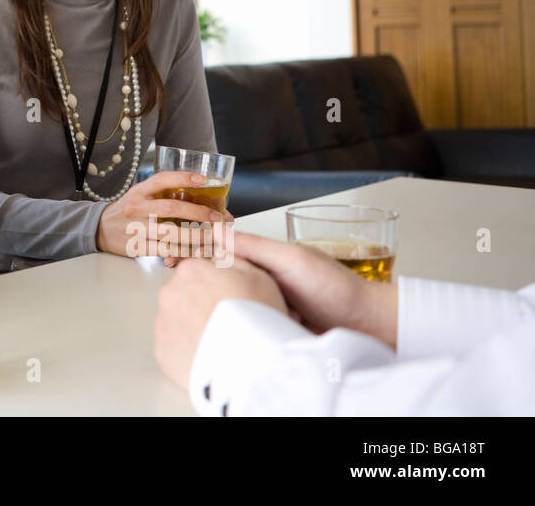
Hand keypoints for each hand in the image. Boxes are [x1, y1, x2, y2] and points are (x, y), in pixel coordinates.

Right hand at [96, 171, 231, 255]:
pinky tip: (197, 251)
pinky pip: (166, 250)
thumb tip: (196, 196)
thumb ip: (159, 194)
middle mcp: (138, 208)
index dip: (183, 178)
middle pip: (172, 208)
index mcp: (139, 191)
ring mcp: (137, 228)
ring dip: (196, 235)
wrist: (100, 229)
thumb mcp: (138, 195)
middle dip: (198, 212)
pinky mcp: (138, 247)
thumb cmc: (126, 211)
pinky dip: (184, 251)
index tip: (203, 180)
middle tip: (217, 217)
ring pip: (172, 232)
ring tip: (213, 236)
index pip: (161, 180)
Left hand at [153, 255, 286, 389]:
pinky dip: (189, 350)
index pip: (198, 271)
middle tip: (227, 322)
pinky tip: (210, 356)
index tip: (228, 299)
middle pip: (185, 295)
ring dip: (194, 328)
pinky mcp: (162, 351)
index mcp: (191, 271)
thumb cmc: (256, 319)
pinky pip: (175, 347)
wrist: (249, 362)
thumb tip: (221, 253)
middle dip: (202, 306)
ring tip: (221, 342)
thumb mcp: (258, 275)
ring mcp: (163, 323)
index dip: (216, 285)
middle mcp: (170, 293)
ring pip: (178, 321)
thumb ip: (233, 260)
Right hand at [225, 232, 398, 347]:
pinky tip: (258, 336)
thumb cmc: (336, 288)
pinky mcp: (276, 330)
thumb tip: (216, 231)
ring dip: (243, 319)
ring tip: (258, 321)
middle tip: (237, 303)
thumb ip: (254, 246)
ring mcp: (270, 307)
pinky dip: (254, 334)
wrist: (366, 326)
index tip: (200, 274)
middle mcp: (264, 282)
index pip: (222, 259)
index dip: (208, 266)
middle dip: (227, 297)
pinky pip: (253, 332)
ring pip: (238, 312)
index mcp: (264, 260)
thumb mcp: (292, 260)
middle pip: (226, 287)